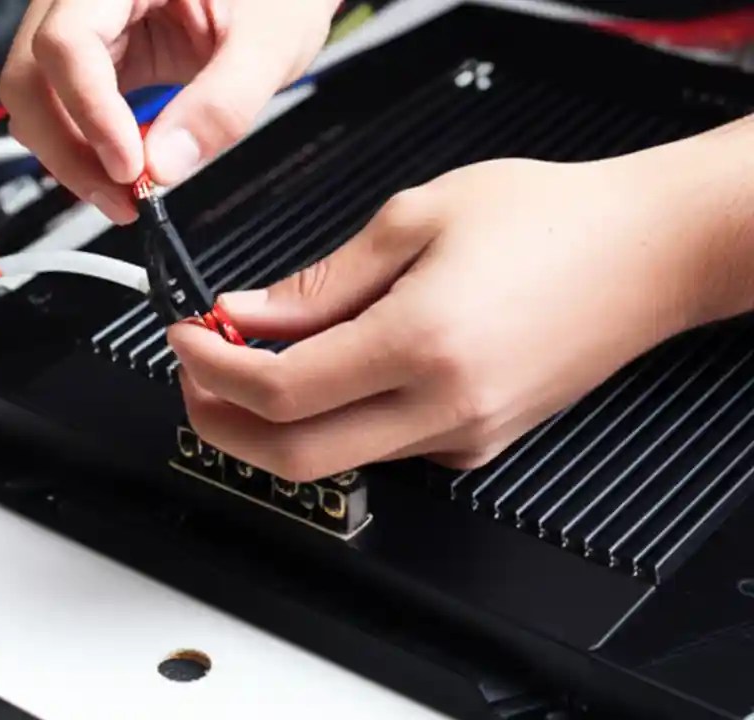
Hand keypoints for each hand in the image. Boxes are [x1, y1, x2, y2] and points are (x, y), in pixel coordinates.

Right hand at [0, 0, 336, 223]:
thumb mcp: (271, 41)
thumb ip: (222, 104)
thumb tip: (164, 167)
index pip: (68, 41)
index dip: (90, 112)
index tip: (130, 166)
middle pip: (31, 76)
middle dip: (68, 148)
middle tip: (121, 197)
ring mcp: (87, 23)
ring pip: (38, 98)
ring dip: (72, 156)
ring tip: (127, 192)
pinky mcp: (98, 55)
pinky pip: (66, 106)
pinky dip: (87, 147)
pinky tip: (124, 172)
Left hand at [168, 149, 740, 481]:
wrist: (647, 254)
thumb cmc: (550, 222)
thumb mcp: (414, 219)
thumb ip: (317, 284)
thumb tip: (244, 315)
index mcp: (421, 346)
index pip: (277, 392)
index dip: (210, 369)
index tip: (184, 335)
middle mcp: (443, 409)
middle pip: (291, 457)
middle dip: (219, 422)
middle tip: (194, 371)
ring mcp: (463, 438)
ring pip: (332, 459)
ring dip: (271, 421)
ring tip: (251, 358)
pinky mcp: (476, 444)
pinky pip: (379, 448)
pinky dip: (330, 419)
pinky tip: (322, 371)